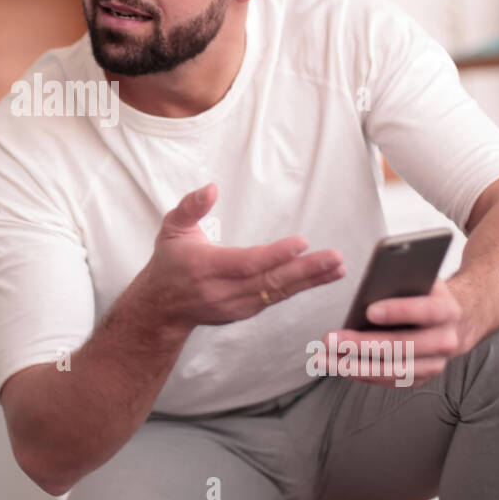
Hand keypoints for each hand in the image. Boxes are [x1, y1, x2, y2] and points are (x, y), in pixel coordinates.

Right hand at [133, 183, 345, 332]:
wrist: (161, 307)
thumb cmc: (170, 263)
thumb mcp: (171, 229)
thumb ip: (190, 207)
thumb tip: (211, 188)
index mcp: (205, 267)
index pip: (245, 263)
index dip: (275, 255)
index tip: (301, 244)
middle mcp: (222, 291)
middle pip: (269, 281)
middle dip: (305, 270)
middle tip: (334, 258)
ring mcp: (236, 305)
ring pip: (278, 292)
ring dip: (310, 280)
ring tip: (337, 267)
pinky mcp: (246, 311)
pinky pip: (277, 298)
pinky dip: (301, 287)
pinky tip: (322, 277)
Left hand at [320, 279, 465, 387]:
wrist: (447, 322)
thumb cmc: (422, 294)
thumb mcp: (418, 279)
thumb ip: (401, 278)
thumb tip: (372, 277)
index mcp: (447, 310)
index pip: (426, 311)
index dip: (399, 311)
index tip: (369, 310)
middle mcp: (445, 340)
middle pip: (403, 346)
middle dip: (362, 345)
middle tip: (330, 340)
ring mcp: (434, 364)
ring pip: (393, 369)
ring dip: (354, 366)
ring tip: (324, 359)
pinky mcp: (420, 378)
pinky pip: (389, 380)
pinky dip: (362, 374)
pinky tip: (338, 366)